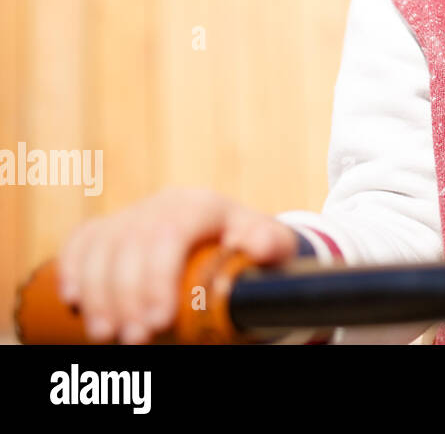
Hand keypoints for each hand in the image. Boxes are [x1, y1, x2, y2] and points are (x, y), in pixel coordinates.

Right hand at [56, 188, 297, 343]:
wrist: (231, 239)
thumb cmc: (252, 250)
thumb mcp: (273, 246)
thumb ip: (272, 244)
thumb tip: (259, 246)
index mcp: (201, 206)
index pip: (169, 235)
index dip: (157, 278)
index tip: (159, 321)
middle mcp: (162, 205)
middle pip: (129, 246)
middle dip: (125, 298)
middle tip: (135, 339)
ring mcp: (132, 215)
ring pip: (99, 248)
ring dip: (95, 294)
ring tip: (106, 334)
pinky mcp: (110, 228)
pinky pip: (80, 241)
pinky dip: (71, 269)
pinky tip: (74, 301)